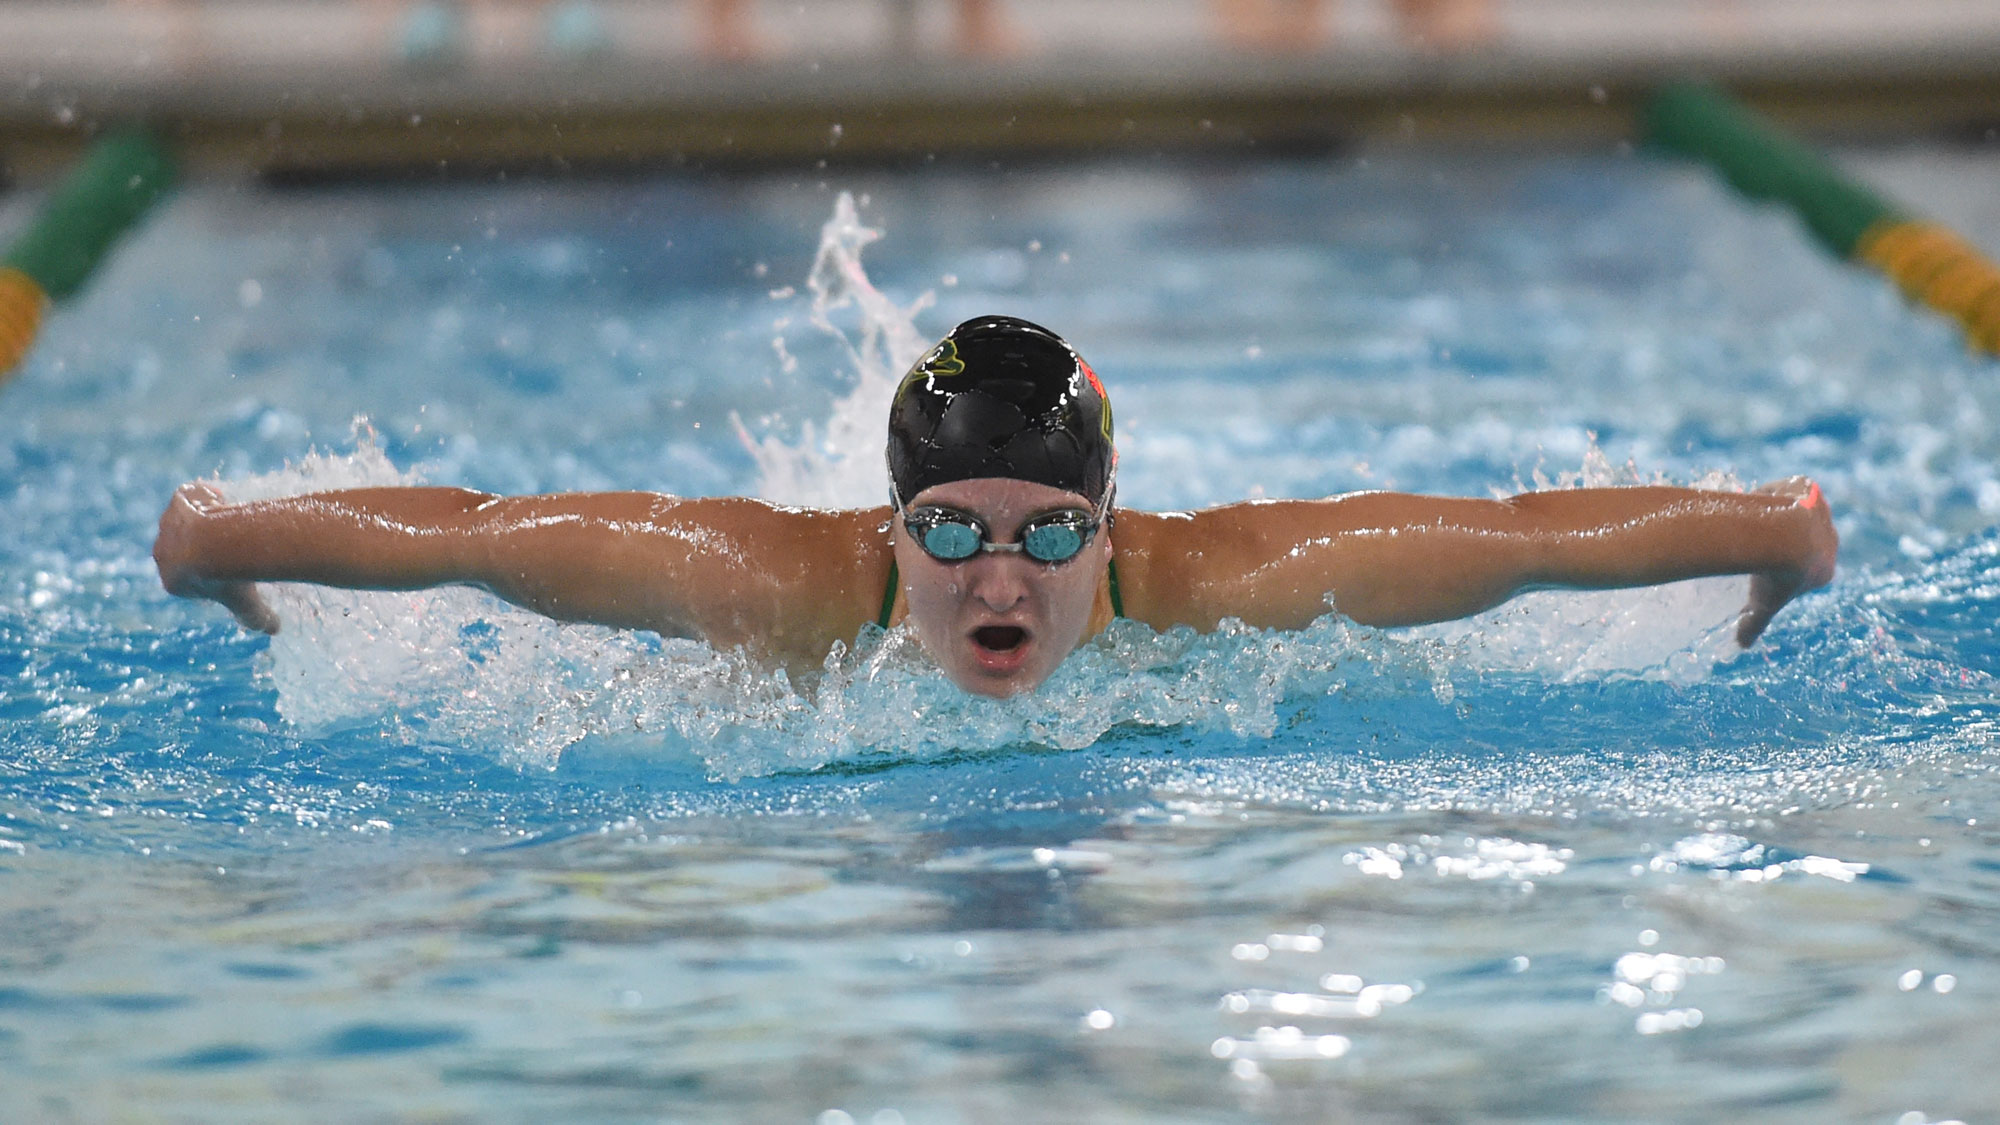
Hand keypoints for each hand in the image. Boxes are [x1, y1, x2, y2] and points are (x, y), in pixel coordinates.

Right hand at [154, 482, 279, 633]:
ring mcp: (168, 524)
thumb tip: (274, 630)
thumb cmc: (230, 577)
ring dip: (204, 519)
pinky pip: (191, 494)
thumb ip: (257, 617)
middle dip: (204, 546)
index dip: (209, 574)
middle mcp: (163, 553)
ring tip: (229, 519)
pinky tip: (224, 497)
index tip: (229, 570)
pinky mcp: (178, 500)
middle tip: (231, 544)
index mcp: (173, 582)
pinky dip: (205, 494)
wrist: (217, 543)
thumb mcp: (245, 602)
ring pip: (186, 520)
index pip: (187, 580)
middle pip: (184, 549)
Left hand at [1735, 477, 1836, 645]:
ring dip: (1782, 513)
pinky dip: (1778, 492)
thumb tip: (1742, 645)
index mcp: (1824, 570)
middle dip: (1785, 540)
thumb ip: (1754, 624)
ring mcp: (1822, 513)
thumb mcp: (1763, 604)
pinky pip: (1793, 489)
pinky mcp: (1811, 489)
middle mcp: (1830, 540)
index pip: (1807, 570)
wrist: (1781, 536)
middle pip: (1805, 540)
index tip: (1765, 565)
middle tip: (1756, 541)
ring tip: (1755, 518)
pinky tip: (1759, 497)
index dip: (1786, 568)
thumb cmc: (1773, 575)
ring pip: (1799, 511)